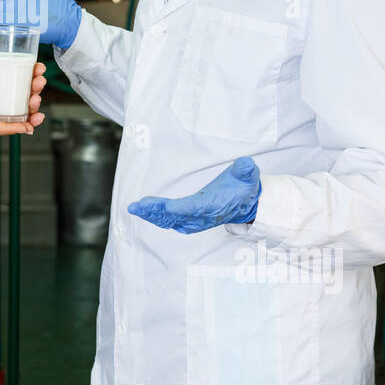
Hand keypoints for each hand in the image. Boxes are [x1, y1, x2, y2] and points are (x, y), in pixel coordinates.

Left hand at [127, 157, 261, 233]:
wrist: (246, 204)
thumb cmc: (244, 188)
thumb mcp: (248, 175)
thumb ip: (246, 170)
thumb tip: (246, 164)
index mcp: (214, 205)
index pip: (195, 208)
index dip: (181, 208)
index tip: (167, 207)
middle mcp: (202, 215)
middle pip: (176, 216)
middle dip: (156, 211)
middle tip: (137, 206)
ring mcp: (196, 219)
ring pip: (170, 220)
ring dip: (152, 214)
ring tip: (135, 208)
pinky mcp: (191, 219)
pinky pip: (171, 221)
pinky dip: (158, 218)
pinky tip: (146, 213)